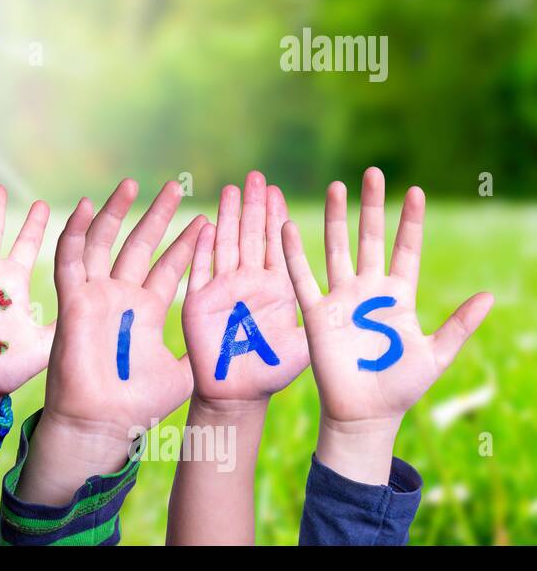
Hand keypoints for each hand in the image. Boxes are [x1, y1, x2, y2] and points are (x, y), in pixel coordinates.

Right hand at [16, 180, 202, 503]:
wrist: (101, 423)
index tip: (208, 215)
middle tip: (175, 186)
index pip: (171, 266)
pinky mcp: (73, 301)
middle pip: (140, 245)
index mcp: (148, 309)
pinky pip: (69, 260)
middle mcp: (122, 297)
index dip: (188, 242)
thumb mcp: (184, 373)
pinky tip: (82, 208)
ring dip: (116, 213)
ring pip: (104, 243)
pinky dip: (73, 234)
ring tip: (133, 184)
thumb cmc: (139, 405)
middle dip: (158, 215)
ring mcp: (96, 296)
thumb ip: (202, 351)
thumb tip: (235, 341)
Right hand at [182, 172, 309, 404]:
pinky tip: (202, 225)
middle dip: (253, 206)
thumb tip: (371, 305)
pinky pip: (200, 269)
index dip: (277, 216)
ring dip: (227, 217)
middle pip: (251, 236)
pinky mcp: (199, 303)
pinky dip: (200, 248)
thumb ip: (332, 320)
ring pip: (225, 244)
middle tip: (257, 175)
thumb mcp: (311, 344)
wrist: (237, 395)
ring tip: (231, 189)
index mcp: (277, 288)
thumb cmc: (274, 372)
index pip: (277, 244)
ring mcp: (223, 290)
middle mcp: (250, 283)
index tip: (279, 189)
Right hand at [282, 167, 492, 483]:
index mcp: (399, 297)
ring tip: (335, 186)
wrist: (365, 413)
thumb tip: (490, 296)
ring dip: (335, 218)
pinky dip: (294, 254)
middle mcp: (369, 291)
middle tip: (373, 173)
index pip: (406, 250)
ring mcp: (341, 299)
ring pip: (337, 249)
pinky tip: (288, 228)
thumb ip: (459, 324)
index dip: (410, 222)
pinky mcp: (317, 314)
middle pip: (371, 239)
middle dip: (372, 206)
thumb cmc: (401, 387)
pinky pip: (303, 278)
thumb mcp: (437, 354)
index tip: (415, 191)